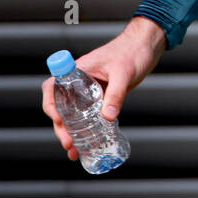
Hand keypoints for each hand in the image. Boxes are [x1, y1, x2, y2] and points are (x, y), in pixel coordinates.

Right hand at [42, 16, 166, 160]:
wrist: (146, 46)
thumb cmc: (133, 51)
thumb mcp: (123, 73)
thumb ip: (116, 94)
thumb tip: (108, 117)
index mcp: (79, 69)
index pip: (53, 86)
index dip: (50, 103)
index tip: (58, 120)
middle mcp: (80, 81)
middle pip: (61, 105)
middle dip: (61, 126)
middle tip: (68, 143)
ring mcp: (90, 90)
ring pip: (73, 113)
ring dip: (72, 131)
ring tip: (73, 151)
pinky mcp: (101, 97)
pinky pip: (89, 114)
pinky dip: (87, 128)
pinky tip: (88, 143)